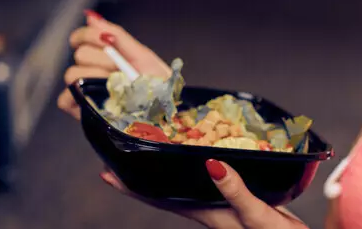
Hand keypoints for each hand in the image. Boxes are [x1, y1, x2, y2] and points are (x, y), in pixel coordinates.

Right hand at [56, 10, 172, 118]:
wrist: (167, 112)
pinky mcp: (82, 110)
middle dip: (103, 60)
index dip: (89, 35)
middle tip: (122, 70)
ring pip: (72, 74)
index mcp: (105, 55)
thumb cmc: (158, 84)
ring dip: (96, 77)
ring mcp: (85, 90)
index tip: (107, 41)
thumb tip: (91, 16)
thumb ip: (117, 35)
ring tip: (118, 86)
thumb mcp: (142, 56)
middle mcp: (92, 71)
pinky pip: (64, 99)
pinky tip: (99, 98)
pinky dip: (76, 98)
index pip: (81, 37)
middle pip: (80, 54)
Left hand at [100, 159, 308, 228]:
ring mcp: (222, 205)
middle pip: (166, 189)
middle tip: (123, 149)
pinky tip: (205, 153)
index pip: (159, 198)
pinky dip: (202, 164)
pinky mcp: (238, 199)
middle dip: (143, 173)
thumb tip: (210, 163)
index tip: (105, 172)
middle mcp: (208, 209)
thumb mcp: (257, 216)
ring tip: (155, 145)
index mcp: (206, 213)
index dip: (131, 187)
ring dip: (169, 167)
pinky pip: (211, 178)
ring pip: (186, 183)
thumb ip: (235, 191)